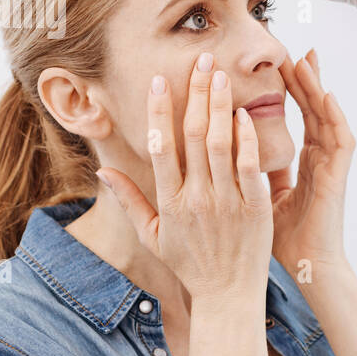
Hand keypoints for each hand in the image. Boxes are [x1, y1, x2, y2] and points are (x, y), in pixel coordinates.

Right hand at [97, 53, 272, 302]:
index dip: (159, 110)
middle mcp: (195, 198)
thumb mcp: (153, 236)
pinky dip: (246, 138)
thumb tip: (101, 168)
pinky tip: (244, 114)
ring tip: (220, 74)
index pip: (159, 146)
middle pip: (192, 136)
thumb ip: (129, 200)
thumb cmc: (191, 265)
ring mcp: (226, 202)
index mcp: (169, 202)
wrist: (229, 296)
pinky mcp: (255, 207)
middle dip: (195, 93)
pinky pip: (249, 165)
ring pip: (220, 144)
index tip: (160, 79)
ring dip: (220, 105)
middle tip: (201, 59)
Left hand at [269, 49, 355, 279]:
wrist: (306, 269)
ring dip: (318, 88)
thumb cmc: (283, 240)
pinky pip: (342, 140)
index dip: (291, 91)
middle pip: (313, 110)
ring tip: (306, 59)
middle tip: (292, 50)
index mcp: (304, 163)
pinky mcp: (337, 178)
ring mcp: (331, 167)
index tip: (279, 66)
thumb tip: (237, 151)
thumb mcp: (262, 198)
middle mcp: (320, 160)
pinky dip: (336, 117)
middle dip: (304, 80)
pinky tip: (327, 95)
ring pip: (327, 118)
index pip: (298, 117)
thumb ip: (257, 173)